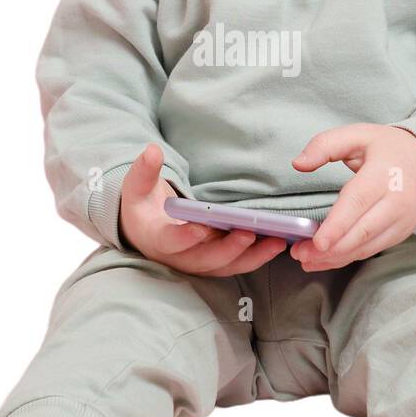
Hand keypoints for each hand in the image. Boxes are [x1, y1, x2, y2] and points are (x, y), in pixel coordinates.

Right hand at [118, 143, 288, 275]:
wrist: (147, 229)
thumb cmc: (144, 206)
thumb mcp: (137, 187)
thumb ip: (144, 170)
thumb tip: (152, 150)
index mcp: (158, 239)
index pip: (171, 242)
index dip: (185, 237)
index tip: (200, 227)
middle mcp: (179, 258)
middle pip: (205, 259)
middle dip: (229, 248)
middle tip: (248, 232)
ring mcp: (199, 262)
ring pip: (227, 266)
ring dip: (252, 256)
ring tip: (277, 240)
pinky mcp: (215, 262)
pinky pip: (238, 264)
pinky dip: (258, 256)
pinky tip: (278, 242)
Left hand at [287, 124, 415, 271]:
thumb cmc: (389, 148)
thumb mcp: (357, 134)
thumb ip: (324, 145)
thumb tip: (298, 164)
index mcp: (385, 174)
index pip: (359, 203)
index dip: (338, 225)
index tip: (317, 242)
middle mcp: (397, 201)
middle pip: (362, 231)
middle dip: (330, 248)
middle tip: (300, 254)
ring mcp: (402, 221)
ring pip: (366, 246)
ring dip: (336, 257)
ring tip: (306, 260)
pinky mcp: (401, 233)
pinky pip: (372, 250)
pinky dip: (348, 258)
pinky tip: (326, 260)